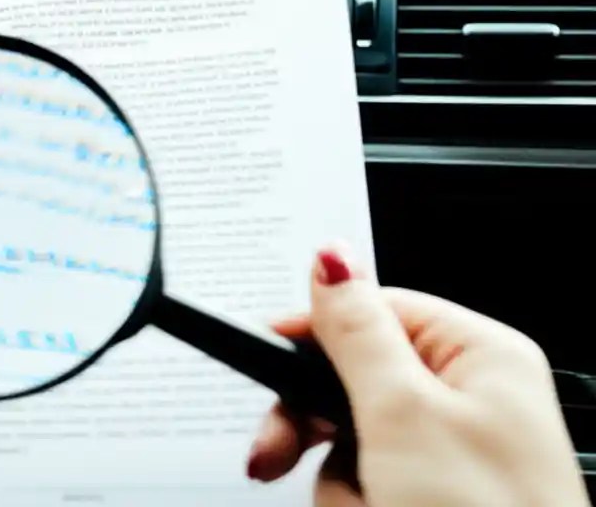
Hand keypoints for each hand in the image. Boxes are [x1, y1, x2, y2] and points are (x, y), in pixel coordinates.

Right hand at [248, 248, 588, 506]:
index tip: (262, 352)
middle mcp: (468, 402)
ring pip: (347, 445)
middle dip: (315, 429)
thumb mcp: (404, 414)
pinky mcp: (427, 500)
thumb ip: (357, 333)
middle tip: (276, 452)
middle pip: (350, 381)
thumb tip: (331, 258)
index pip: (375, 311)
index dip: (313, 332)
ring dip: (343, 485)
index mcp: (479, 357)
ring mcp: (448, 458)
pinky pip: (362, 487)